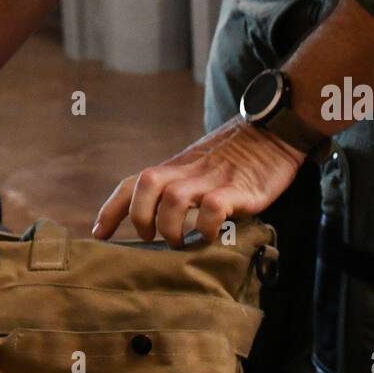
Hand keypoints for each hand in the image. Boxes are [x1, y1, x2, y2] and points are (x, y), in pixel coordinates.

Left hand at [92, 117, 305, 248]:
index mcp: (177, 167)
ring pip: (173, 199)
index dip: (112, 208)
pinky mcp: (237, 189)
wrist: (275, 129)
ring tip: (182, 244)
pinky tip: (212, 237)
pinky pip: (213, 208)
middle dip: (139, 217)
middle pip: (145, 184)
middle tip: (150, 239)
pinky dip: (206, 227)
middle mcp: (188, 171)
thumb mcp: (203, 164)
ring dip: (171, 227)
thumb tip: (167, 219)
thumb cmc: (241, 154)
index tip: (98, 234)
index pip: (134, 182)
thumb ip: (184, 185)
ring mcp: (211, 179)